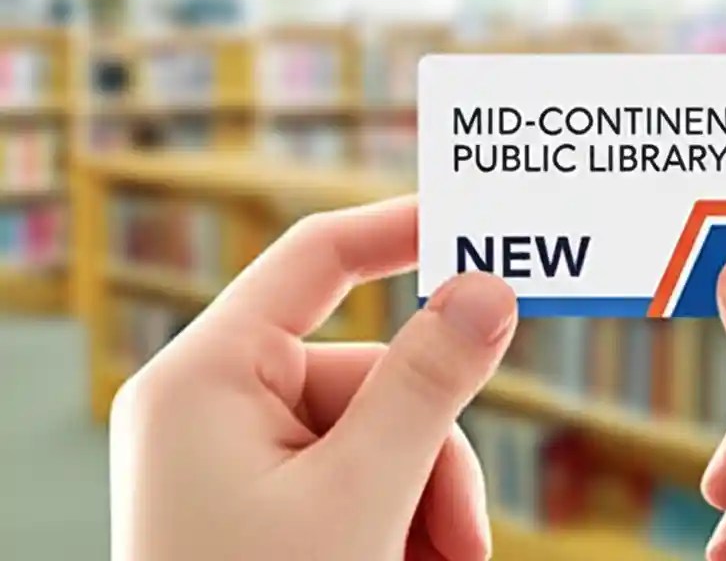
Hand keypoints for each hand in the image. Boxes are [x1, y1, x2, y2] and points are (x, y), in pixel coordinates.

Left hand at [109, 196, 516, 560]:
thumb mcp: (360, 496)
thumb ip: (430, 384)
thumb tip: (490, 290)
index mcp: (205, 378)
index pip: (315, 261)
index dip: (400, 230)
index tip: (479, 226)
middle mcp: (216, 405)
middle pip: (372, 375)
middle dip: (431, 458)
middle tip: (461, 543)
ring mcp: (237, 457)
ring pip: (381, 436)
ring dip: (427, 503)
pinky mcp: (262, 501)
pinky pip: (361, 477)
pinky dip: (400, 522)